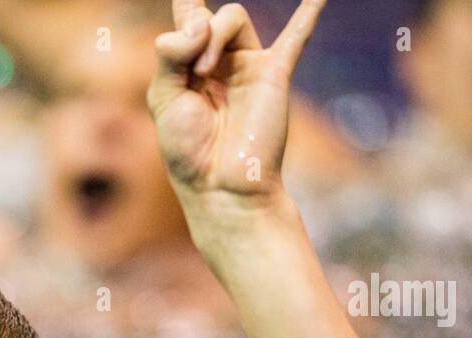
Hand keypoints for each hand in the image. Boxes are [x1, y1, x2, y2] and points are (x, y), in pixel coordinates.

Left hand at [147, 0, 324, 205]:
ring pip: (233, 17)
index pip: (187, 19)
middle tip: (193, 71)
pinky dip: (308, 13)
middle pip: (209, 16)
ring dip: (214, 35)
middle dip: (195, 34)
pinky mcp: (274, 76)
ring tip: (204, 72)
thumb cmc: (187, 149)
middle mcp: (218, 61)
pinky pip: (295, 37)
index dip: (187, 5)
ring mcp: (248, 66)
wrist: (221, 185)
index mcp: (186, 66)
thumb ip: (171, 54)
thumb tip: (200, 23)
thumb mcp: (163, 98)